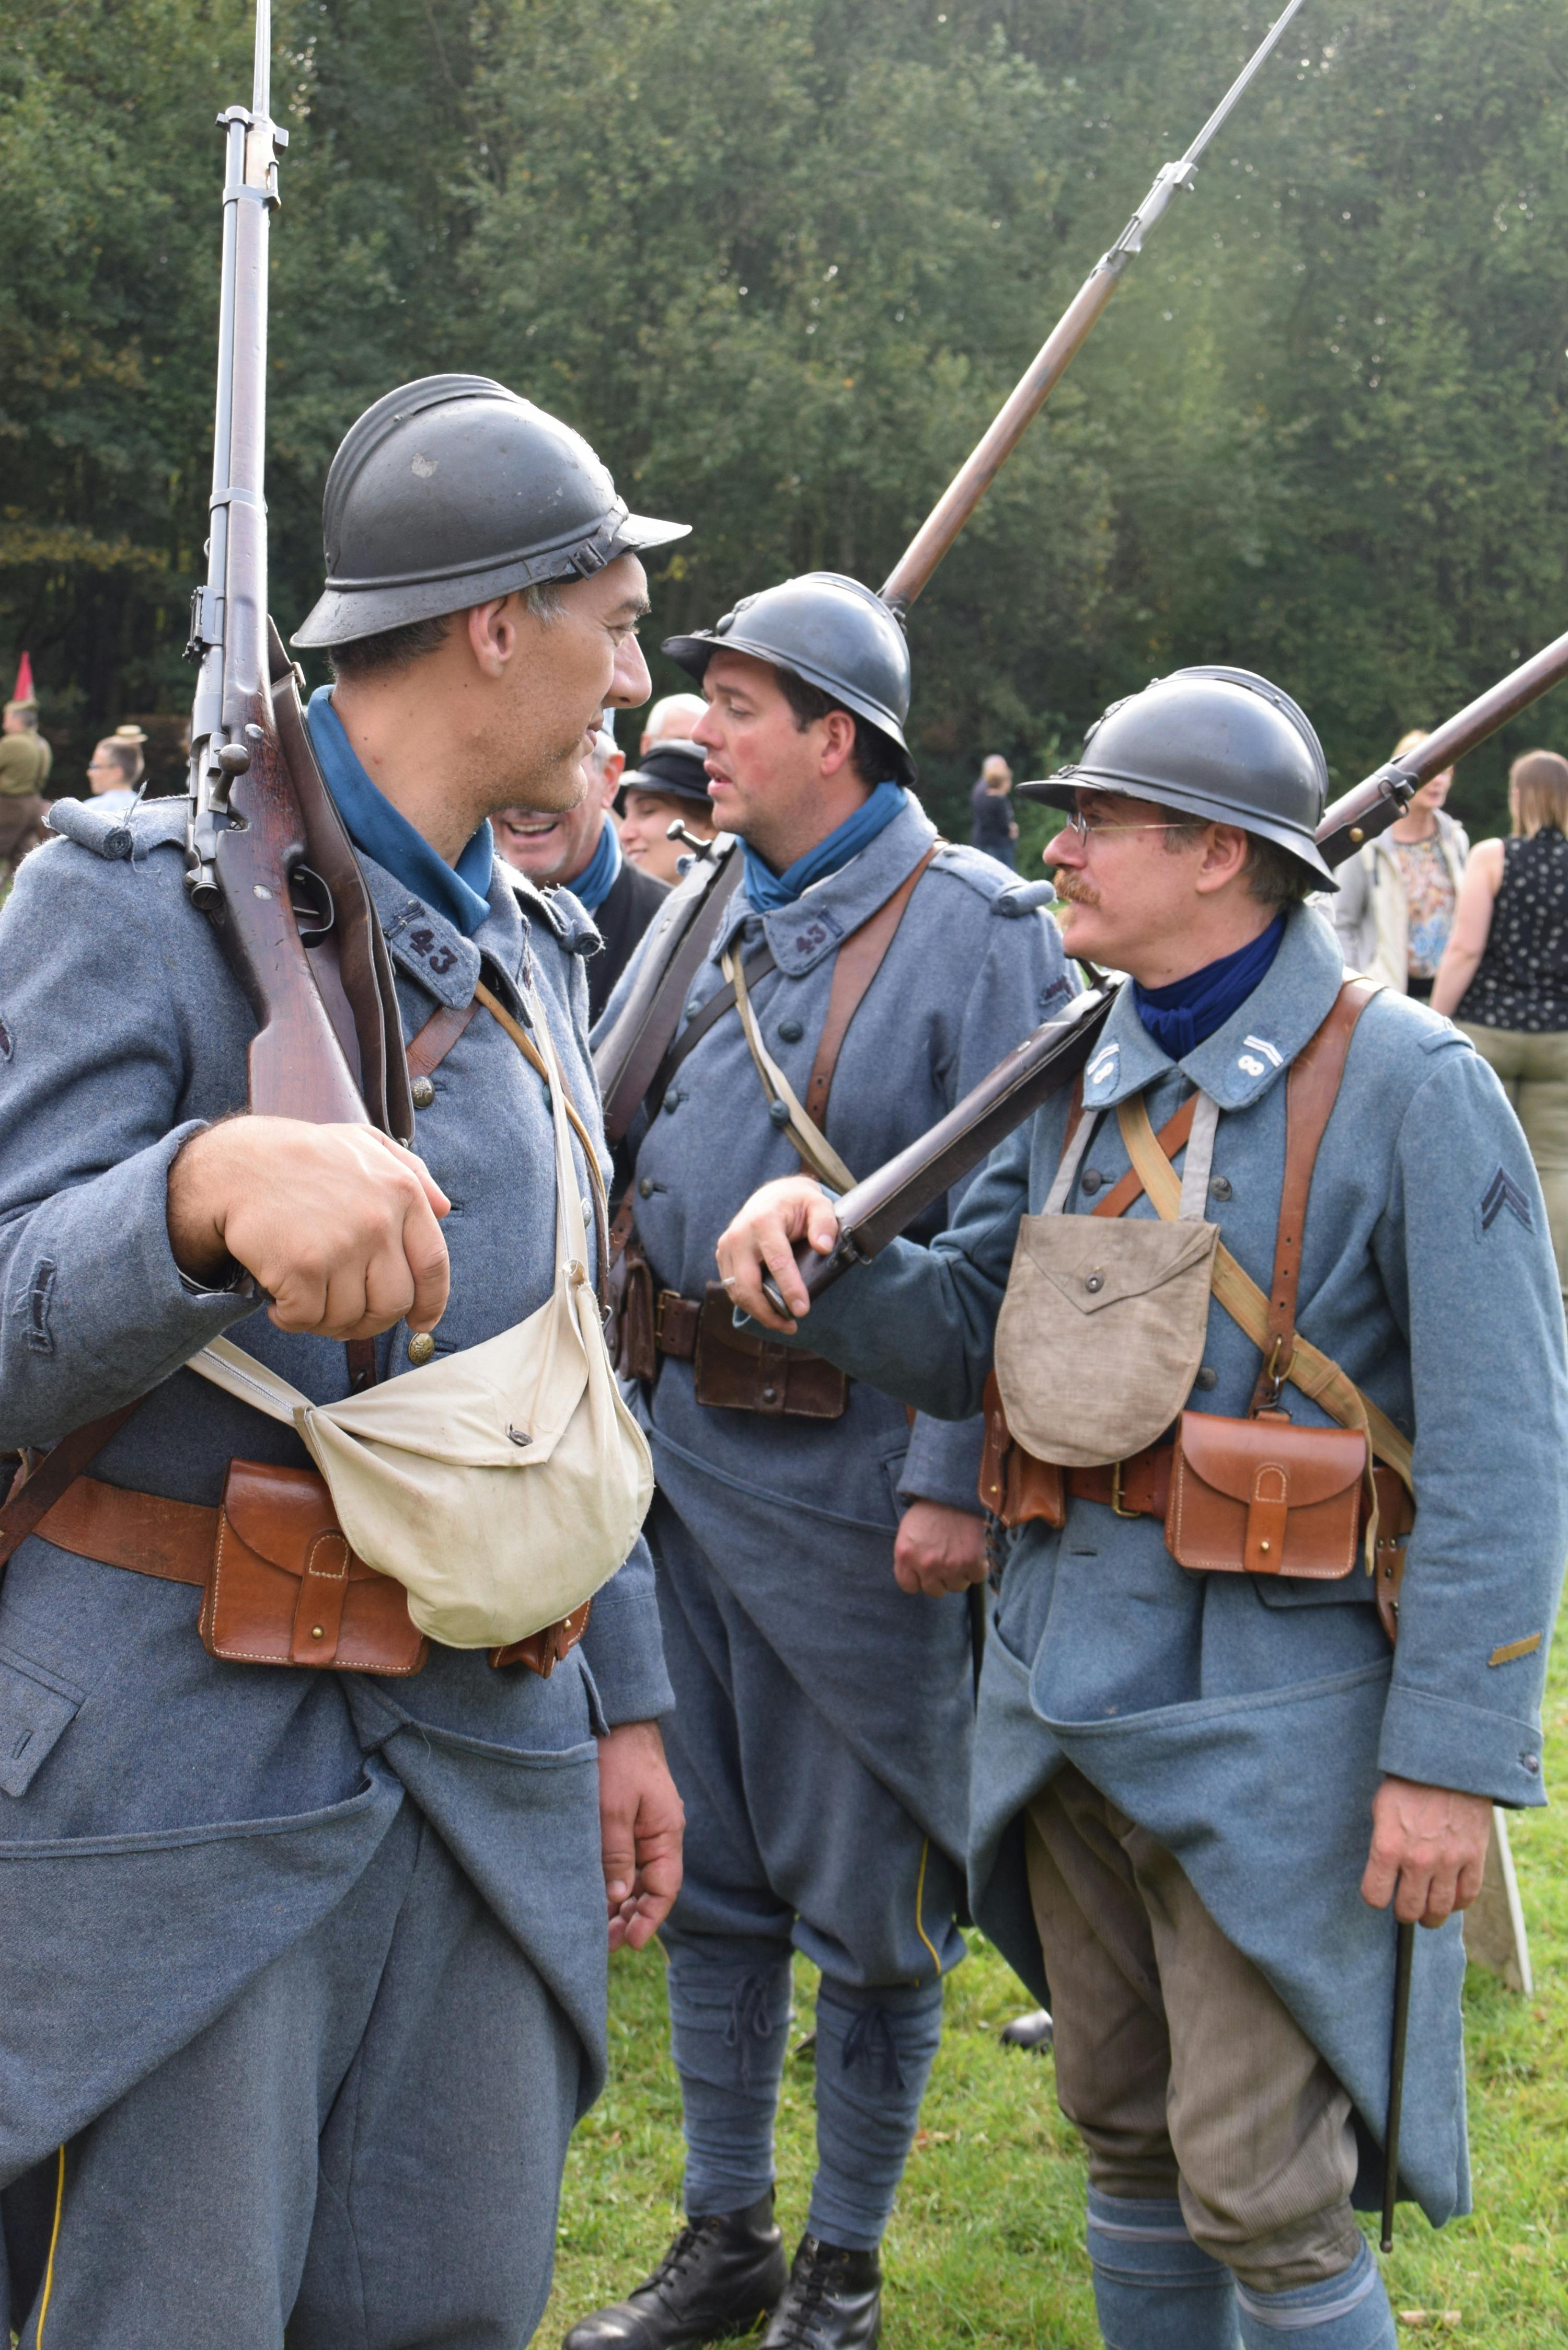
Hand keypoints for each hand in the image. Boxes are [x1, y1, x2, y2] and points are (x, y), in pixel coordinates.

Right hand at [167, 1116, 449, 1339]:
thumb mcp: (365, 1143)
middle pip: (393, 1302)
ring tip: (307, 1297)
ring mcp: (341, 1246)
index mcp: (400, 1192)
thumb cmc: (301, 1157)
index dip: (431, 1303)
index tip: (421, 1321)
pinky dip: (291, 1320)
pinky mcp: (302, 1268)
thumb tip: (444, 1210)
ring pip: (349, 1317)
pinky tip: (279, 1301)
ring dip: (326, 1320)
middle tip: (347, 1315)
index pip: (433, 1264)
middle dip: (372, 1321)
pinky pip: (308, 1319)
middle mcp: (377, 1221)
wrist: (235, 1163)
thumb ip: (411, 1172)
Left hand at [597, 1717, 684, 1951]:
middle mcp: (661, 1831)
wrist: (617, 1714)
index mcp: (666, 1830)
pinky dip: (616, 1878)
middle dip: (632, 1916)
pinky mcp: (630, 1816)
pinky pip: (628, 1856)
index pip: (665, 1887)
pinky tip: (598, 1892)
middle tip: (605, 1943)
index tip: (629, 1942)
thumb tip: (620, 1897)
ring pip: (639, 1874)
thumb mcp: (613, 1808)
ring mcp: (646, 1824)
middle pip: (652, 1885)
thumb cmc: (616, 1757)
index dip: (648, 1918)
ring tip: (599, 1926)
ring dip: (623, 1901)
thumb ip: (616, 1853)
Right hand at [715, 1177, 839, 1331]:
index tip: (802, 1311)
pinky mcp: (723, 1257)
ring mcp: (726, 1246)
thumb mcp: (818, 1204)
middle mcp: (739, 1235)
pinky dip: (748, 1304)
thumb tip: (824, 1247)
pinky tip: (767, 1312)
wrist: (771, 1196)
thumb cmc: (797, 1203)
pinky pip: (732, 1288)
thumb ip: (825, 1222)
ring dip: (758, 1313)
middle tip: (792, 1325)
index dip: (790, 1289)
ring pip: (737, 1291)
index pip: (776, 1262)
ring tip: (784, 1324)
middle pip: (748, 1285)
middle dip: (768, 1311)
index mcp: (763, 1221)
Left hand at [894, 1500, 989, 1596]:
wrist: (956, 1490)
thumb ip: (909, 1556)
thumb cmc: (931, 1507)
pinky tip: (975, 1551)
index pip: (909, 1587)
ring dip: (961, 1573)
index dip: (920, 1579)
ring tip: (961, 1552)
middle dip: (941, 1578)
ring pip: (957, 1586)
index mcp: (905, 1555)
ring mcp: (949, 1565)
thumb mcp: (909, 1530)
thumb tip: (917, 1575)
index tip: (927, 1571)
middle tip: (947, 1560)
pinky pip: (976, 1578)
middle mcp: (925, 1564)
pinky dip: (978, 1567)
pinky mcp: (971, 1562)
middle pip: (935, 1591)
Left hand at [1360, 1776, 1491, 1926]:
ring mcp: (1449, 1860)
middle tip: (1406, 1906)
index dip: (1375, 1897)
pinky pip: (1467, 1896)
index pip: (1375, 1896)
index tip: (1380, 1893)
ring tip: (1428, 1912)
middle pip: (1409, 1910)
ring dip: (1431, 1916)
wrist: (1448, 1763)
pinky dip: (1458, 1903)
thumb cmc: (1409, 1784)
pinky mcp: (1474, 1857)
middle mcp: (1418, 1859)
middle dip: (1404, 1912)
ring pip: (1439, 1910)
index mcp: (1388, 1846)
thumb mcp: (1382, 1810)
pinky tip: (1451, 1898)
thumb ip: (1383, 1844)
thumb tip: (1384, 1874)